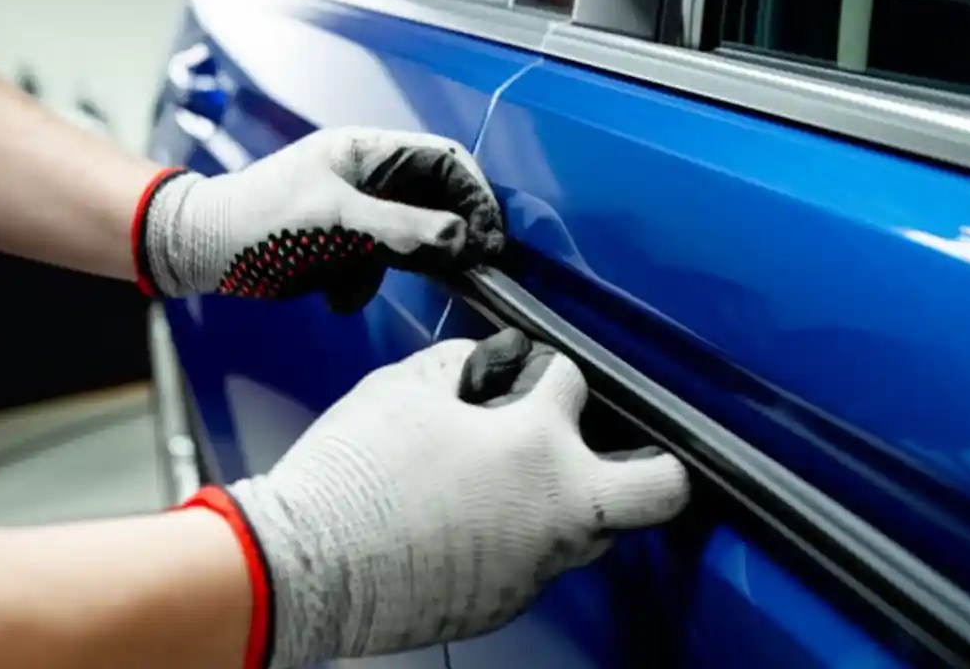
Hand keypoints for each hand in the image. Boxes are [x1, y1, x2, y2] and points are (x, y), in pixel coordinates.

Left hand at [134, 127, 504, 310]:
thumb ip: (402, 228)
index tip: (490, 237)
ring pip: (409, 236)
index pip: (445, 161)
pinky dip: (364, 283)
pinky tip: (336, 294)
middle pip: (434, 199)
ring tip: (372, 280)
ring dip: (399, 265)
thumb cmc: (261, 221)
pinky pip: (378, 263)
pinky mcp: (344, 244)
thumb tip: (460, 238)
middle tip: (467, 268)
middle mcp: (368, 176)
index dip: (475, 196)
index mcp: (368, 152)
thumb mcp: (337, 222)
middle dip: (445, 236)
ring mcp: (357, 210)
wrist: (203, 250)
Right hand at [195, 331, 689, 667]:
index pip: (575, 382)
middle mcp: (557, 513)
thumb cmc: (354, 473)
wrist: (306, 566)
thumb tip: (483, 364)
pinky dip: (521, 538)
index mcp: (538, 446)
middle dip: (663, 462)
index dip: (547, 367)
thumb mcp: (404, 388)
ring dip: (572, 499)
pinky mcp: (505, 604)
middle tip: (633, 446)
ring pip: (592, 532)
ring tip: (522, 480)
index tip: (525, 372)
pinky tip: (471, 522)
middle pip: (660, 489)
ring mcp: (536, 568)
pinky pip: (537, 563)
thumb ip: (461, 364)